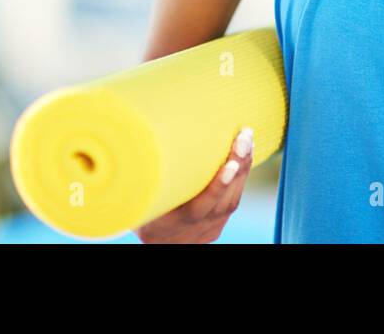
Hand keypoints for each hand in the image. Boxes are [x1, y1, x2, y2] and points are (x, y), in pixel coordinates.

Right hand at [134, 127, 254, 242]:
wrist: (158, 247)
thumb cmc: (143, 216)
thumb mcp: (142, 203)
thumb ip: (147, 181)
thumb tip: (137, 149)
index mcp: (180, 221)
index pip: (204, 205)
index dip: (219, 185)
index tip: (231, 164)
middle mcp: (200, 227)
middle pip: (226, 198)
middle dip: (238, 164)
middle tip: (244, 136)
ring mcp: (212, 227)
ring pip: (233, 199)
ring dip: (243, 167)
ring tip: (247, 139)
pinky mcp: (218, 224)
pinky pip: (233, 201)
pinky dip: (240, 178)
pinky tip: (243, 156)